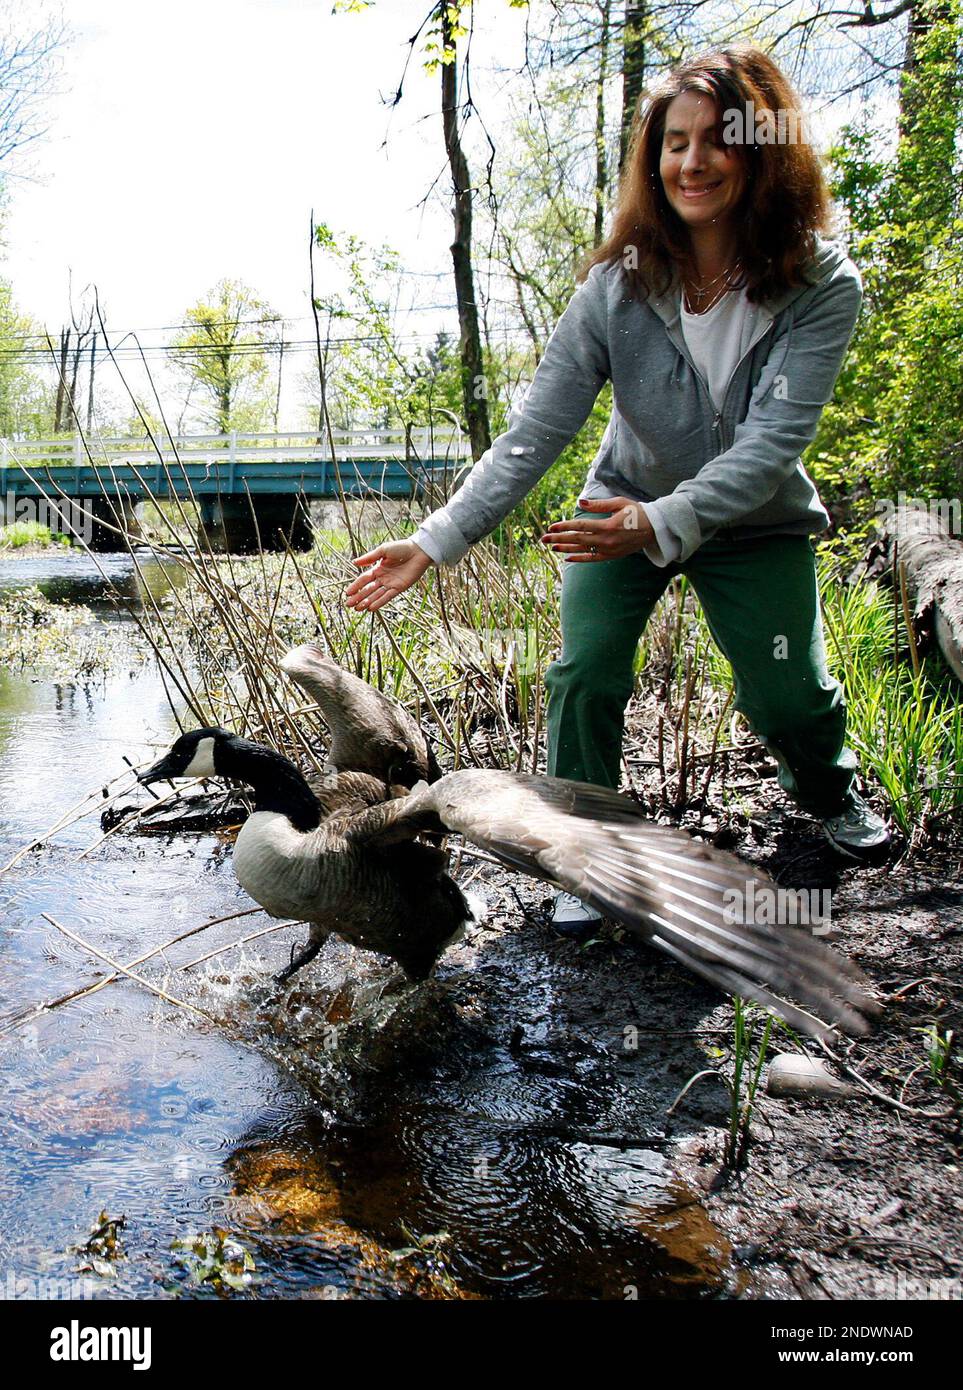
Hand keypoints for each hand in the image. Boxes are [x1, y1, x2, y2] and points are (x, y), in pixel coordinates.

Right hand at [345, 539, 433, 612]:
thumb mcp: (383, 550)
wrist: (419, 551)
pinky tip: (370, 608)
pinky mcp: (399, 588)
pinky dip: (379, 602)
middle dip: (358, 597)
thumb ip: (369, 558)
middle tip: (348, 605)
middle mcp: (383, 578)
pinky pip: (387, 597)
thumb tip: (354, 562)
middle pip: (368, 589)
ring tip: (357, 609)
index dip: (356, 586)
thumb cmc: (402, 548)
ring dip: (366, 602)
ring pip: (376, 595)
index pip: (364, 579)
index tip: (347, 593)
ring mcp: (391, 584)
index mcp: (377, 569)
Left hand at [540, 496, 655, 561]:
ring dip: (565, 548)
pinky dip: (579, 558)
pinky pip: (592, 558)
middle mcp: (606, 540)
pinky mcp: (612, 556)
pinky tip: (567, 557)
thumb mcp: (619, 503)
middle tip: (543, 539)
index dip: (564, 526)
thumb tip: (580, 503)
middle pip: (577, 539)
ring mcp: (609, 550)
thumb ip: (598, 505)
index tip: (552, 526)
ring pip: (582, 550)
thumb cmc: (637, 512)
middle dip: (559, 538)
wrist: (654, 529)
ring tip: (552, 547)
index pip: (580, 527)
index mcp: (607, 526)